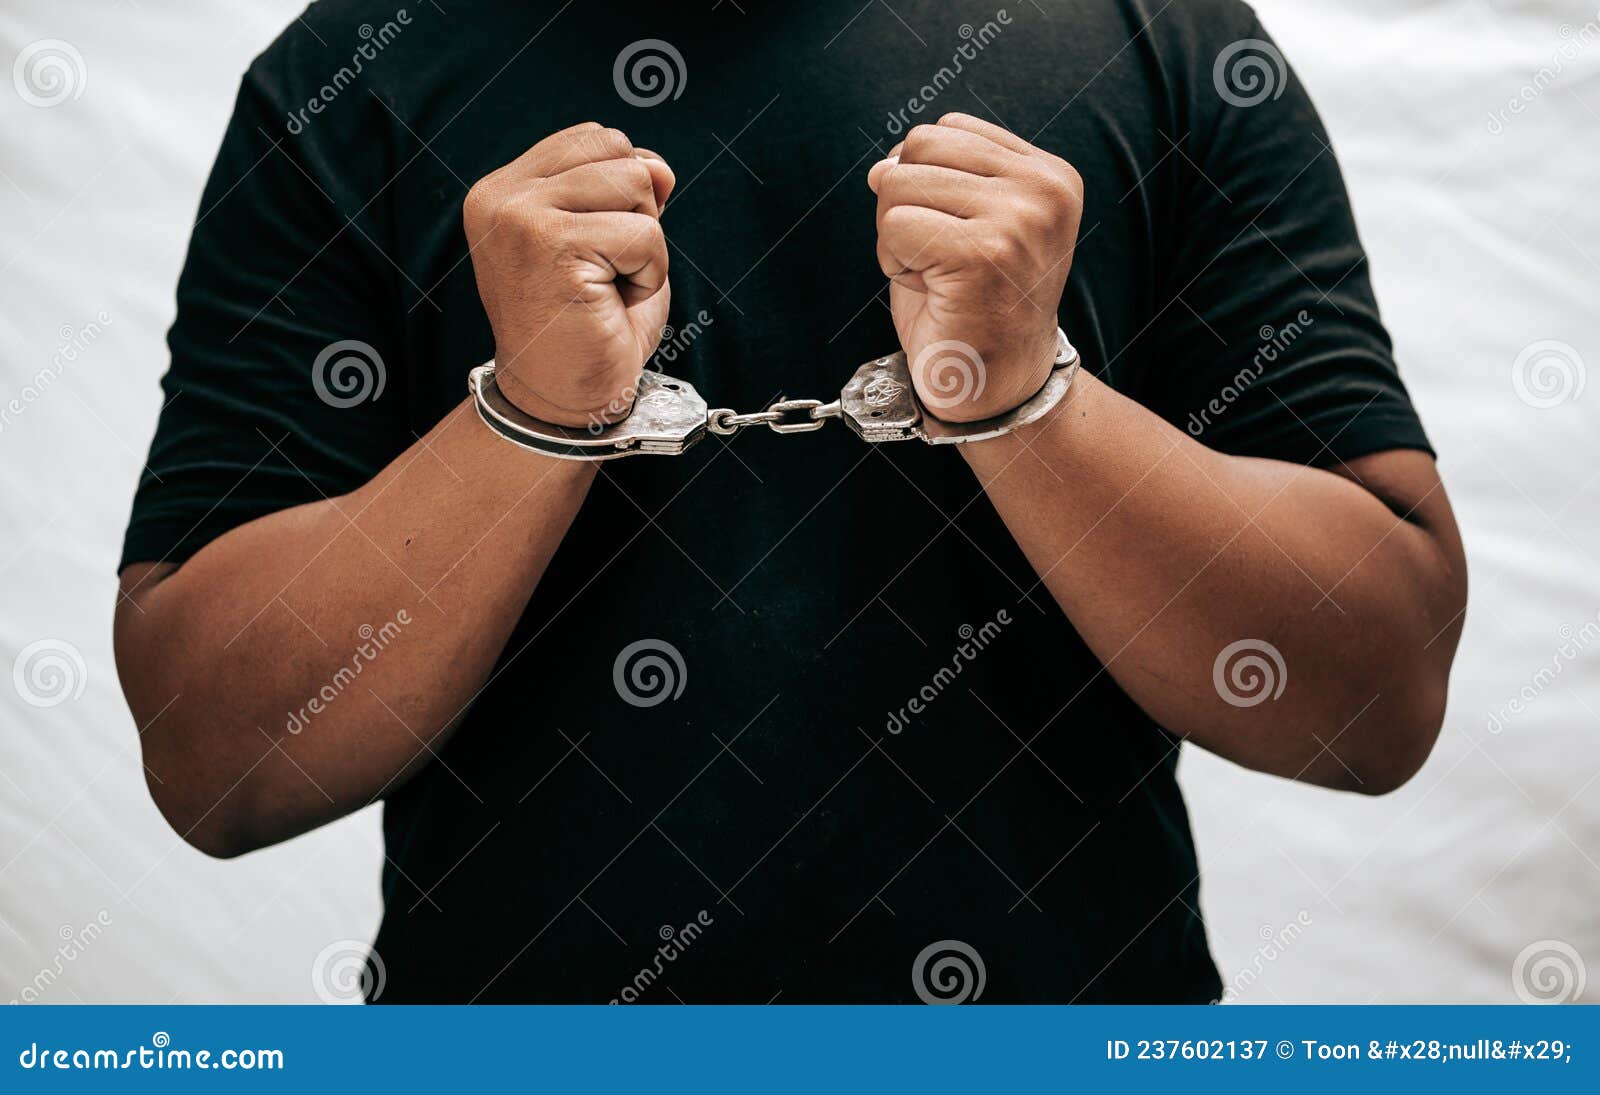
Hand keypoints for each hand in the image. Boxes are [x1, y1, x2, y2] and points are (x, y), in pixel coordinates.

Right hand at [464, 122, 675, 425]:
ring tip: (608, 286)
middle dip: (636, 211)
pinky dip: (648, 275)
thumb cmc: (589, 327)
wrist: (562, 402)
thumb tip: (659, 166)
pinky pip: (644, 234)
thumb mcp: (611, 239)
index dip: (623, 192)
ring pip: (635, 182)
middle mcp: (502, 197)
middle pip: (616, 149)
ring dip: (644, 244)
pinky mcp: (551, 245)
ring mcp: (520, 218)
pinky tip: (613, 304)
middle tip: (604, 271)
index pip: (593, 137)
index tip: (596, 251)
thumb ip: (627, 188)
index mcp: (505, 189)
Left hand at [868, 113, 1082, 421]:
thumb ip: (939, 176)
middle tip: (941, 261)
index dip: (927, 185)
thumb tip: (885, 164)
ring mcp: (1018, 220)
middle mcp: (1043, 190)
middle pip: (918, 147)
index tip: (959, 239)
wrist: (997, 387)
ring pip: (899, 183)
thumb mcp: (969, 223)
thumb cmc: (973, 308)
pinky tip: (931, 293)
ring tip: (939, 278)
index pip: (947, 130)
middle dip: (906, 205)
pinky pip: (894, 225)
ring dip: (898, 238)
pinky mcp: (983, 253)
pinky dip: (894, 264)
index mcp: (1049, 175)